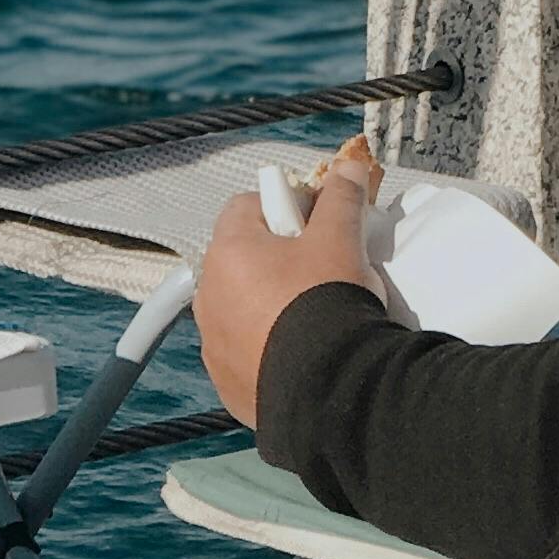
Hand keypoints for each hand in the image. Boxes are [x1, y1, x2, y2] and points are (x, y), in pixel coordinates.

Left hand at [194, 139, 385, 428]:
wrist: (327, 389)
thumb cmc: (326, 301)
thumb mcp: (340, 238)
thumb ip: (341, 197)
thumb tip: (348, 169)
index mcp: (228, 252)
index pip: (247, 205)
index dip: (285, 205)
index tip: (316, 221)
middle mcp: (209, 295)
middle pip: (242, 256)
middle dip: (277, 255)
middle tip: (320, 267)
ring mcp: (213, 342)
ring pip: (241, 305)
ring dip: (269, 302)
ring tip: (313, 314)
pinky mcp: (226, 382)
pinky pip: (244, 350)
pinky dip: (267, 345)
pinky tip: (302, 350)